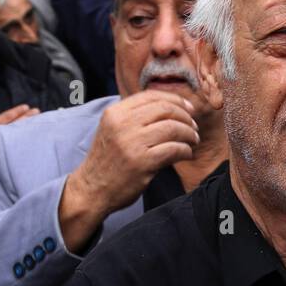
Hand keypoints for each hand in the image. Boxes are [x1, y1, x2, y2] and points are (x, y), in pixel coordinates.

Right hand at [58, 91, 198, 252]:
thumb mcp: (113, 130)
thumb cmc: (108, 161)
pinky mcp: (142, 162)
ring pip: (173, 128)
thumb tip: (172, 106)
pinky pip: (174, 149)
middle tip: (193, 126)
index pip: (152, 96)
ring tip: (193, 140)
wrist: (92, 190)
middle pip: (165, 109)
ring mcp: (132, 143)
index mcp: (115, 113)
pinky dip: (186, 150)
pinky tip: (186, 154)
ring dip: (189, 134)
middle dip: (185, 117)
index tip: (188, 108)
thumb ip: (135, 116)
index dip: (175, 99)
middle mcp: (122, 124)